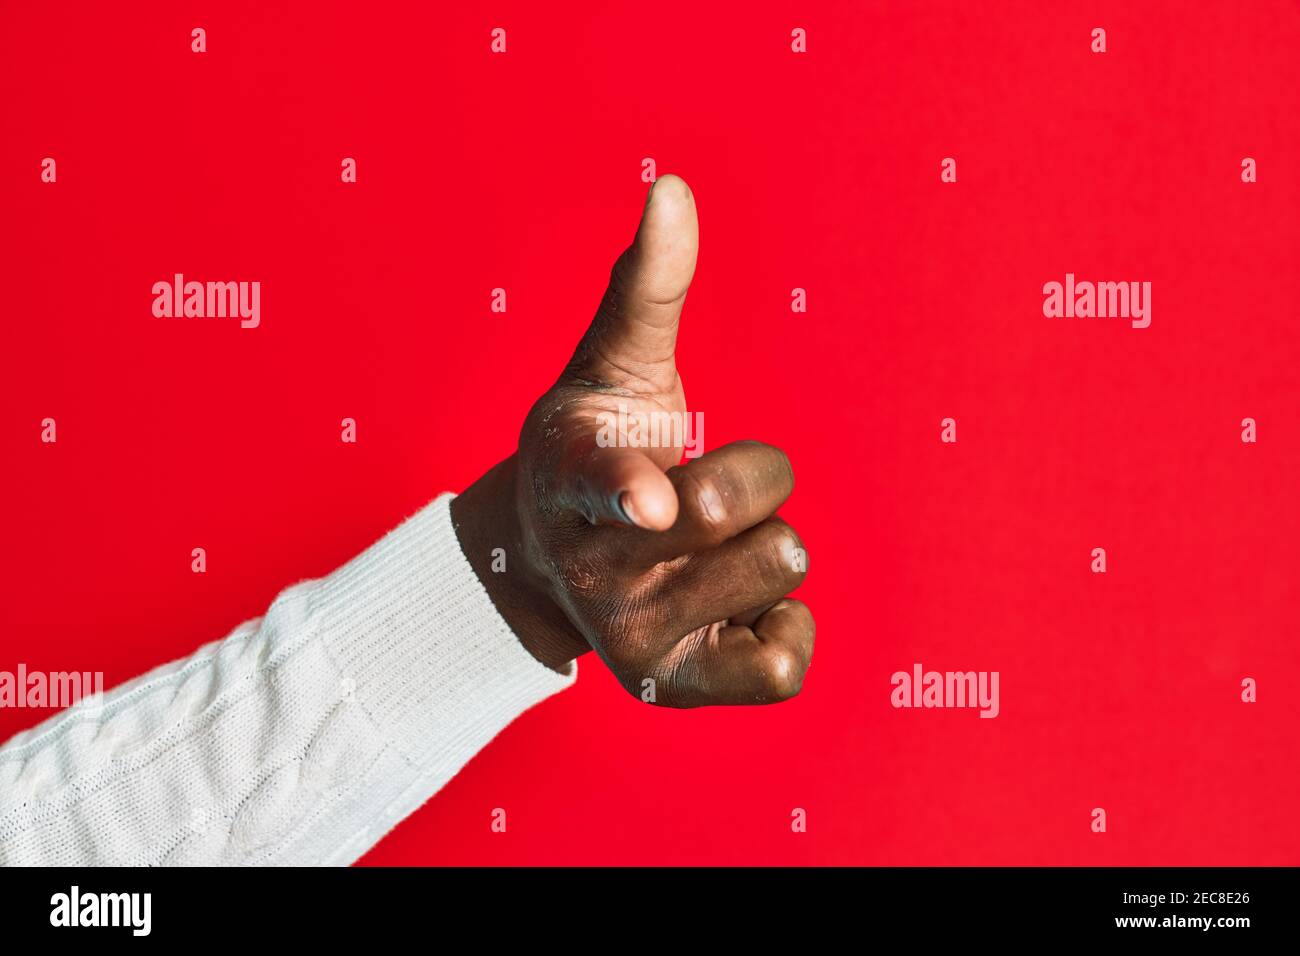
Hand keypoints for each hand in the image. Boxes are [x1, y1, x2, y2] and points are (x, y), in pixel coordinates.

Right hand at [451, 175, 812, 706]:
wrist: (554, 564)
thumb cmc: (599, 449)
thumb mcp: (614, 371)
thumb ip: (647, 287)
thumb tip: (673, 185)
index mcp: (574, 479)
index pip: (602, 483)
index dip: (632, 489)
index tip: (654, 498)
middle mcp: (595, 567)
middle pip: (738, 508)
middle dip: (754, 474)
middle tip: (704, 490)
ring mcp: (634, 638)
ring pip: (778, 566)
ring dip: (764, 545)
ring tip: (705, 552)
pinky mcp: (677, 689)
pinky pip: (786, 664)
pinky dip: (785, 622)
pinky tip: (737, 605)